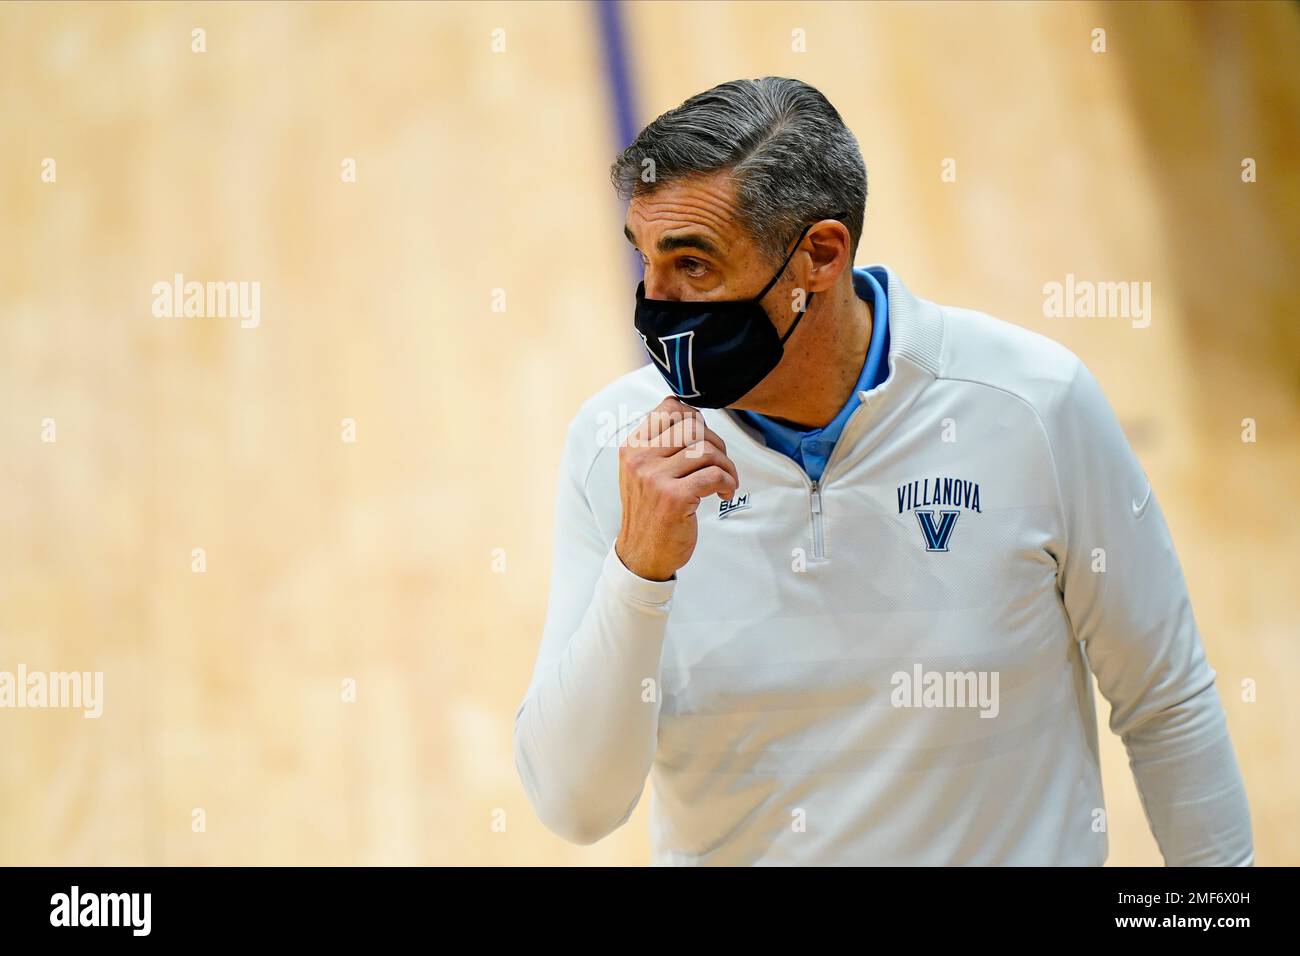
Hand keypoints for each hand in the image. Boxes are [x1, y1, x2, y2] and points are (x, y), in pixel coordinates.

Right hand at [614, 397, 738, 581]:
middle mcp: (640, 459)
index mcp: (632, 448)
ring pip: (707, 450)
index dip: (696, 417)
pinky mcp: (675, 498)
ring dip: (726, 465)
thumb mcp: (642, 471)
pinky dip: (728, 482)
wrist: (641, 554)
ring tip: (725, 480)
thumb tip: (692, 413)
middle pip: (693, 427)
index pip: (669, 409)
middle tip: (720, 463)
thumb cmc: (649, 511)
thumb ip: (660, 443)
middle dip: (716, 443)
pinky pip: (715, 475)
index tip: (704, 438)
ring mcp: (656, 478)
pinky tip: (724, 492)